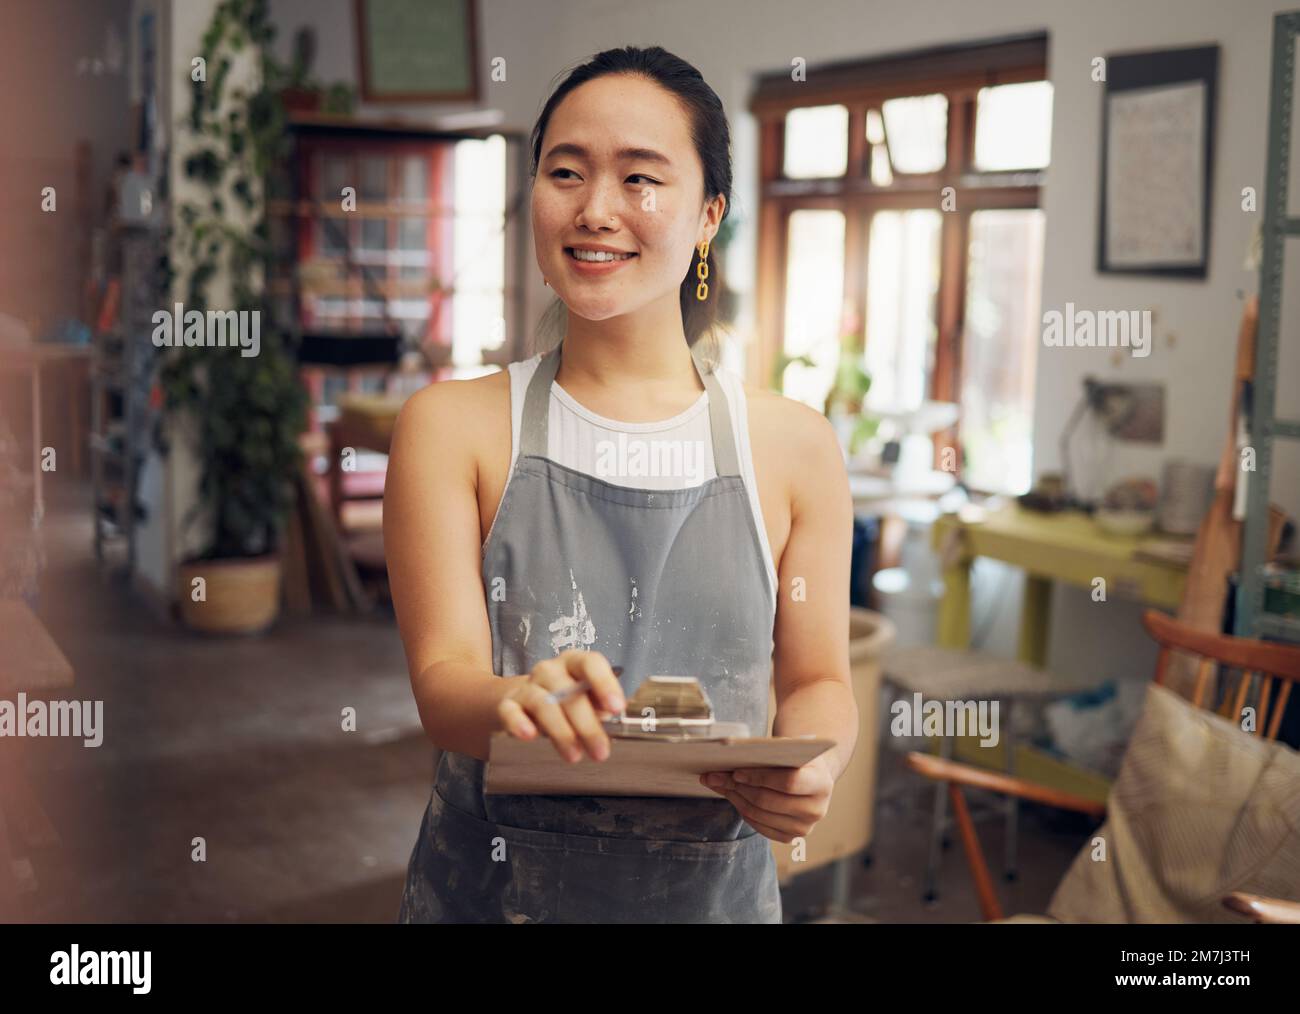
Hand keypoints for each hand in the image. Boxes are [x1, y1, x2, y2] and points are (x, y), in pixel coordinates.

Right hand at [497, 650, 624, 763]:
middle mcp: (550, 670)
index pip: (590, 663)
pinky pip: (510, 712)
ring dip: (561, 732)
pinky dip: (519, 723)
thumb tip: (611, 714)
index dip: (605, 684)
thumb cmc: (563, 701)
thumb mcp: (585, 701)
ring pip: (543, 704)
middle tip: (600, 752)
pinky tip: (529, 736)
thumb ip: (599, 706)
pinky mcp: (507, 705)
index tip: (616, 708)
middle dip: (588, 725)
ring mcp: (527, 686)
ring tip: (574, 755)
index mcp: (574, 663)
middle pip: (569, 692)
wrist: (520, 701)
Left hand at [698, 754, 834, 842]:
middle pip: (769, 801)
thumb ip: (764, 755)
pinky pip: (759, 826)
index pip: (789, 782)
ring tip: (720, 783)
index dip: (760, 778)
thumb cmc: (796, 760)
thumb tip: (727, 761)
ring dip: (736, 798)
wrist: (812, 776)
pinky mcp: (791, 837)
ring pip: (760, 815)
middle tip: (717, 776)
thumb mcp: (787, 752)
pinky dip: (742, 810)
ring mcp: (804, 827)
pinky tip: (733, 796)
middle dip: (739, 788)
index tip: (737, 771)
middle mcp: (816, 809)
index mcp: (821, 782)